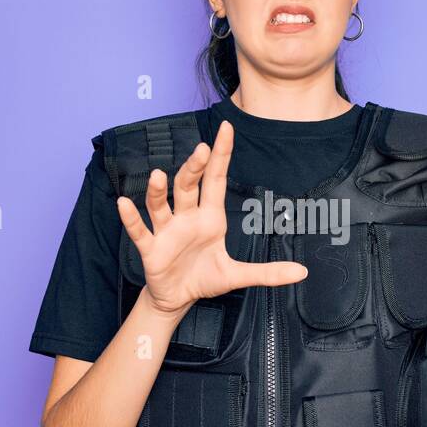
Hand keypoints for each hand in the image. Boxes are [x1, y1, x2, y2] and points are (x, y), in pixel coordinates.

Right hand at [115, 119, 307, 315]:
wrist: (178, 299)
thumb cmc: (205, 278)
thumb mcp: (238, 276)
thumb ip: (268, 272)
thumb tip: (302, 271)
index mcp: (210, 217)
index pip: (216, 179)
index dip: (221, 154)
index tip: (226, 128)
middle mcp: (187, 217)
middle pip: (188, 186)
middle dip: (194, 168)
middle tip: (202, 150)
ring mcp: (167, 231)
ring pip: (160, 204)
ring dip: (159, 190)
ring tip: (159, 175)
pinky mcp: (151, 248)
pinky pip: (139, 230)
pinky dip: (130, 218)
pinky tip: (124, 203)